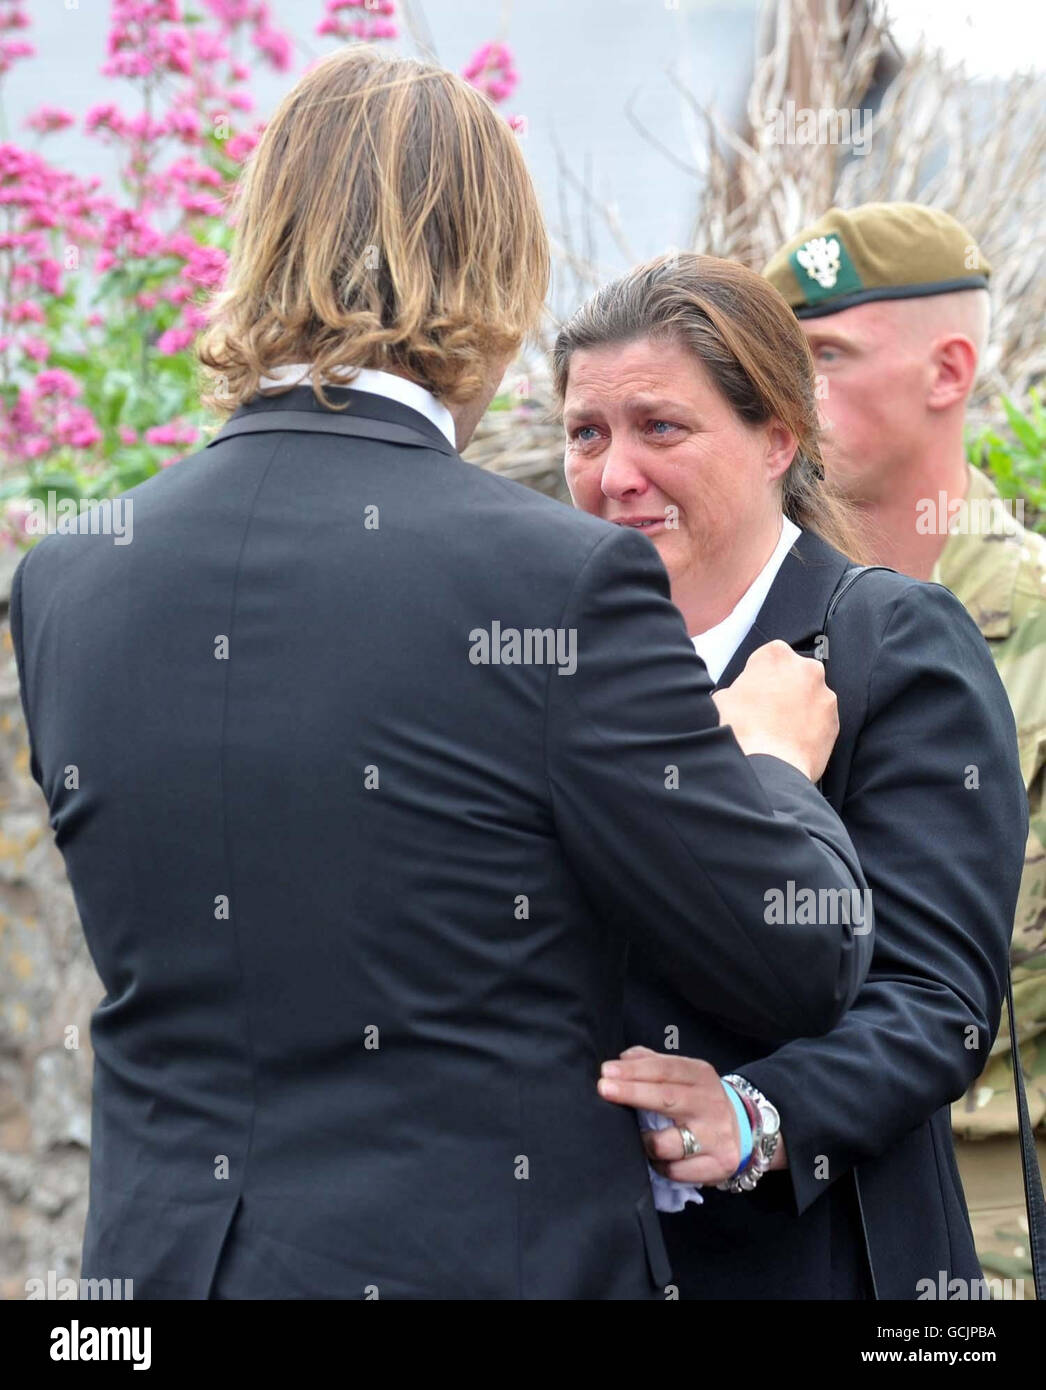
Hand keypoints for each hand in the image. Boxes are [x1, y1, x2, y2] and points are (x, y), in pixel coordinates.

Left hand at [597, 1046, 742, 1184]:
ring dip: (644, 1141)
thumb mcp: (685, 1074)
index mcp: (700, 1076)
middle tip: (603, 1089)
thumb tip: (622, 1060)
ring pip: (667, 1143)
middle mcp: (710, 1104)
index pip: (665, 1069)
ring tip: (635, 1139)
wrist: (747, 1129)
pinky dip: (660, 1166)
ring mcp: (715, 1136)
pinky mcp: (718, 1165)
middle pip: (666, 1099)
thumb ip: (654, 1063)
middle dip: (632, 1093)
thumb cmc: (700, 1099)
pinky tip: (656, 1160)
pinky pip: (676, 1170)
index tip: (607, 1072)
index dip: (634, 1070)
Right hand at [712, 640, 838, 781]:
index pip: (769, 657)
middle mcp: (806, 668)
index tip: (754, 692)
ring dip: (798, 708)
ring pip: (810, 696)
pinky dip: (810, 727)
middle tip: (766, 711)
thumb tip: (740, 697)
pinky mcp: (835, 720)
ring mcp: (825, 694)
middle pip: (794, 673)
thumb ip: (737, 689)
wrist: (768, 766)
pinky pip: (820, 719)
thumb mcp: (721, 699)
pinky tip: (792, 742)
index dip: (759, 676)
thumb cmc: (741, 730)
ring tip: (780, 731)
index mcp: (776, 655)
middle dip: (784, 687)